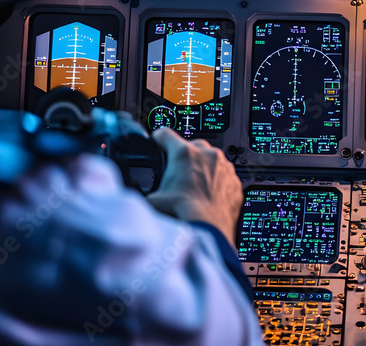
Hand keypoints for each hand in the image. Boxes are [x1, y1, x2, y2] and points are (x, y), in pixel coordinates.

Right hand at [147, 128, 242, 246]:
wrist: (209, 232)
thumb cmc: (183, 216)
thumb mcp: (151, 202)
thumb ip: (141, 193)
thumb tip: (130, 197)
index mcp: (184, 154)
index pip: (165, 134)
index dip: (158, 138)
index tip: (157, 140)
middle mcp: (207, 156)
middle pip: (192, 145)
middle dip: (185, 155)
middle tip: (177, 172)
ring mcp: (225, 168)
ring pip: (212, 159)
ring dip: (203, 168)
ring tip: (193, 187)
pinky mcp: (235, 183)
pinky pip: (225, 176)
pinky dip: (218, 182)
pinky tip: (207, 196)